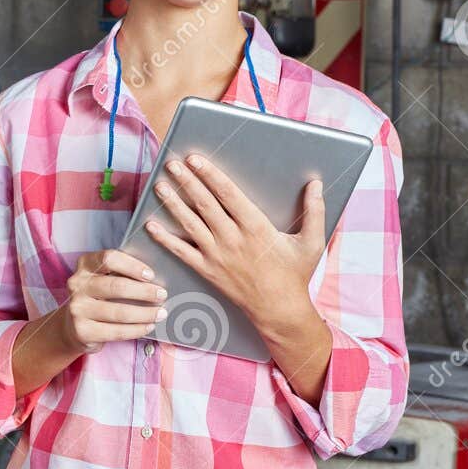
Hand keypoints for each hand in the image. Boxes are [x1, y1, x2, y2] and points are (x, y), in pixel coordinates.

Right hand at [55, 248, 168, 354]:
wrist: (73, 327)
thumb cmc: (98, 298)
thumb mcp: (103, 279)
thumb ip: (122, 273)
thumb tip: (156, 279)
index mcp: (85, 265)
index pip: (109, 259)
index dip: (132, 266)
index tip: (151, 275)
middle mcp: (77, 284)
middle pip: (117, 286)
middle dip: (144, 292)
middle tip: (162, 295)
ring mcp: (77, 308)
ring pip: (119, 312)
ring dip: (145, 313)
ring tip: (161, 313)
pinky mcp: (82, 330)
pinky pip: (116, 331)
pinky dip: (137, 329)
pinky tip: (148, 326)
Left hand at [144, 155, 324, 328]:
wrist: (279, 309)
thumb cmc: (295, 274)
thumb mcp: (311, 242)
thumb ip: (315, 211)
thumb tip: (316, 184)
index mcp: (257, 228)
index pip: (228, 194)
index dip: (210, 175)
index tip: (196, 159)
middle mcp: (233, 239)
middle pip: (205, 204)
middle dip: (187, 182)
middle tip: (172, 163)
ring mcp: (217, 255)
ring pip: (190, 225)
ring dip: (173, 204)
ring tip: (160, 185)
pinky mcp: (207, 270)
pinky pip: (181, 252)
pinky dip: (165, 238)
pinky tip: (151, 225)